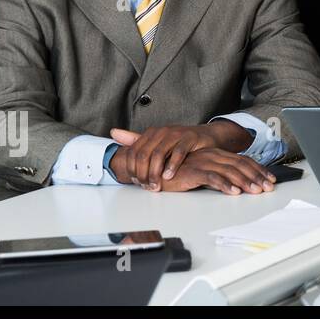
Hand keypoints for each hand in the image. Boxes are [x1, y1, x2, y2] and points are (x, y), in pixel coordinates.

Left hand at [109, 122, 251, 189]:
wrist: (206, 137)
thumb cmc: (180, 143)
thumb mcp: (156, 142)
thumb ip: (135, 139)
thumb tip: (113, 133)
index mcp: (151, 133)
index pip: (134, 152)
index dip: (132, 169)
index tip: (137, 182)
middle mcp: (161, 131)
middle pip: (144, 154)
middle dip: (143, 173)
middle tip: (148, 187)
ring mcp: (176, 133)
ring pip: (159, 154)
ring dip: (156, 172)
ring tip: (158, 185)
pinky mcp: (190, 138)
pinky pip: (178, 153)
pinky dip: (172, 166)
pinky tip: (170, 176)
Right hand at [152, 148, 277, 194]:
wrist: (156, 168)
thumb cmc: (180, 171)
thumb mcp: (204, 171)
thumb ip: (219, 174)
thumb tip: (238, 184)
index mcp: (217, 154)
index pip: (243, 160)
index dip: (258, 169)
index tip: (270, 178)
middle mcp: (213, 156)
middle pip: (241, 165)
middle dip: (257, 176)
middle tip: (269, 187)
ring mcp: (204, 163)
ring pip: (230, 171)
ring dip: (246, 181)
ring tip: (256, 191)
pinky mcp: (193, 171)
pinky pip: (213, 178)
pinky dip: (225, 185)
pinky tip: (234, 192)